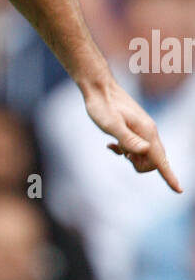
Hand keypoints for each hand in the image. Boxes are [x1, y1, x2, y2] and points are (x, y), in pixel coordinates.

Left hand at [83, 75, 181, 192]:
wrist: (99, 88)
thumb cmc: (102, 106)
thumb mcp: (111, 125)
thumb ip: (128, 139)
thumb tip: (145, 151)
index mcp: (147, 132)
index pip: (161, 160)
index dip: (169, 176)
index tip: (179, 190)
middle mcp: (149, 132)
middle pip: (153, 162)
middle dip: (138, 164)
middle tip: (121, 153)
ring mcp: (143, 131)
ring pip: (143, 156)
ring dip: (130, 157)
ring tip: (115, 145)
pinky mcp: (135, 130)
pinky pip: (135, 149)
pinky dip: (124, 151)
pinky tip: (111, 145)